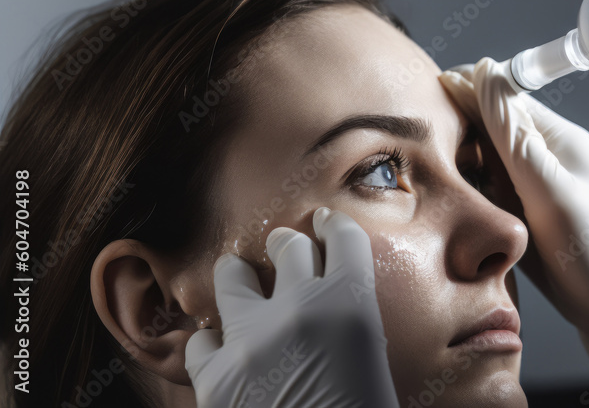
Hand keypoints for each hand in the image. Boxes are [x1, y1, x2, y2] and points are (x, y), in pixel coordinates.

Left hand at [184, 208, 397, 407]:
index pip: (342, 236)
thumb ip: (355, 332)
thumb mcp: (376, 371)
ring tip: (242, 282)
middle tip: (287, 249)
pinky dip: (213, 343)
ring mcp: (249, 340)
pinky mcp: (213, 376)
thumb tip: (342, 318)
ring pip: (233, 277)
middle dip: (288, 244)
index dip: (334, 225)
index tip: (326, 223)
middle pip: (287, 246)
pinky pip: (202, 339)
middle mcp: (298, 310)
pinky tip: (224, 352)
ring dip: (240, 277)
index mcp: (350, 306)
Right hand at [440, 59, 588, 407]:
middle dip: (454, 128)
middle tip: (414, 142)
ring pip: (483, 161)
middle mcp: (544, 159)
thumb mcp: (551, 189)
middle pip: (489, 126)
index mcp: (558, 139)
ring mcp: (533, 190)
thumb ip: (513, 135)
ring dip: (456, 163)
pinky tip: (445, 200)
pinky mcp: (524, 219)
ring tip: (420, 169)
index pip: (503, 95)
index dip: (463, 90)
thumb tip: (485, 70)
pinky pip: (487, 193)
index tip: (420, 95)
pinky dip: (467, 194)